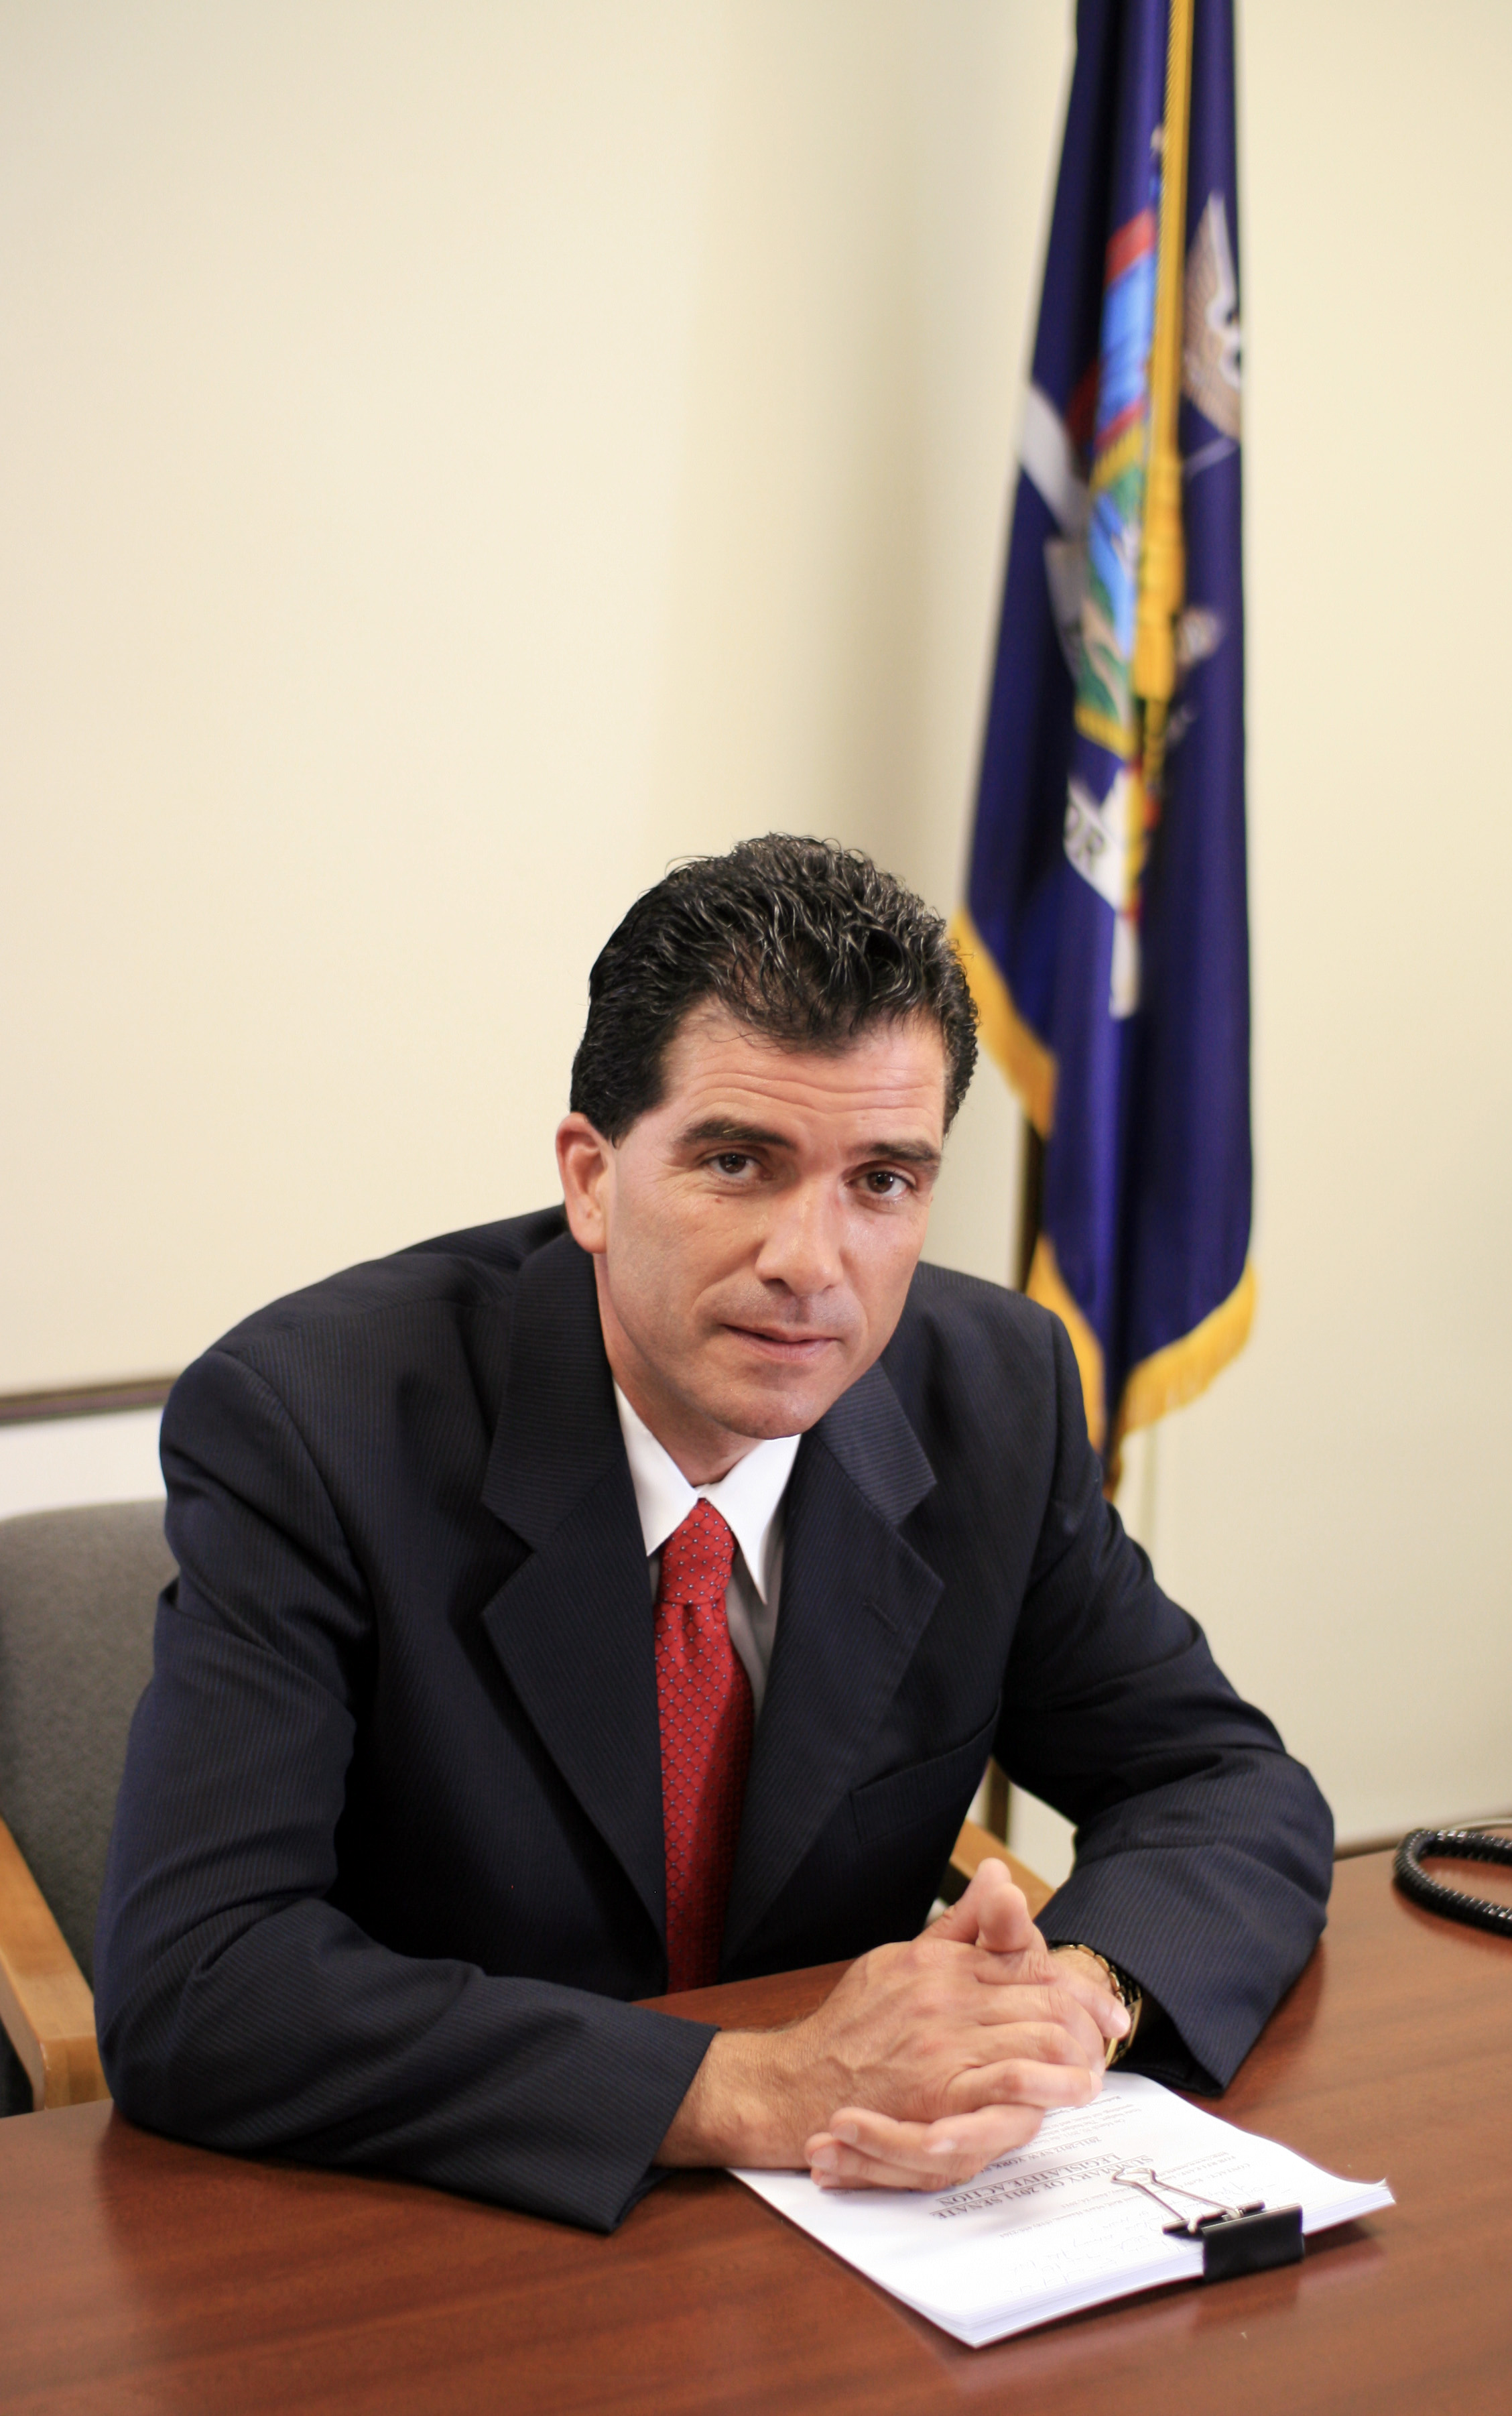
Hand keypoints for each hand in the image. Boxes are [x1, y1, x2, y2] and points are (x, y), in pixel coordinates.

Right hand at [656, 1858, 1127, 2190]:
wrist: (795, 2085)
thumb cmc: (849, 2028)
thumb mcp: (899, 1959)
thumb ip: (958, 1926)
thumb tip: (999, 1874)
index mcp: (940, 1962)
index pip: (1027, 1962)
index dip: (1077, 1986)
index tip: (1105, 2011)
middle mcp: (946, 1994)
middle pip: (1044, 1999)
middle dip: (1086, 2022)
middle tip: (1108, 2041)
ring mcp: (944, 2043)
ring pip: (1039, 2036)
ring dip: (1078, 2054)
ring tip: (1095, 2069)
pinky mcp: (940, 2093)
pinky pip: (1011, 2082)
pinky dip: (1050, 2085)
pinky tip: (1069, 2093)